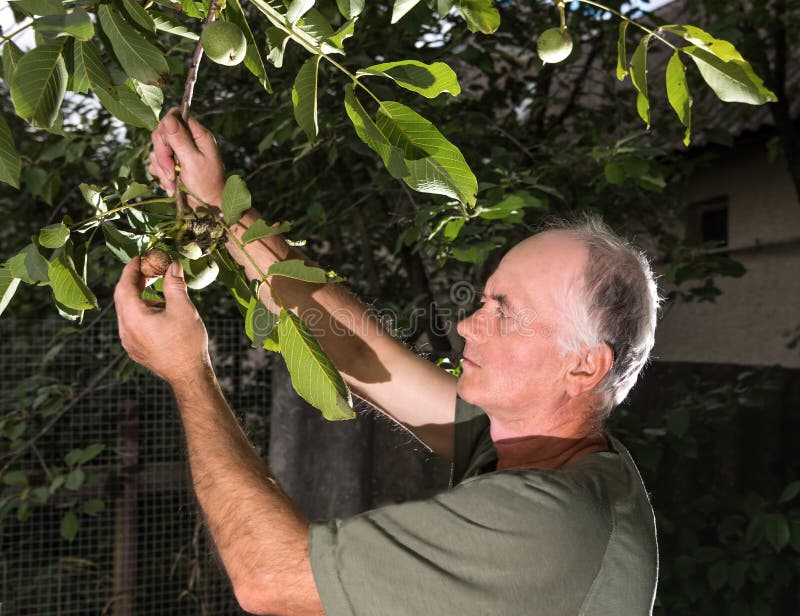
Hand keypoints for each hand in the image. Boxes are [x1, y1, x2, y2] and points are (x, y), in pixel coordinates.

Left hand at [114, 258, 211, 385]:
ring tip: (161, 292)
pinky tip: (160, 312)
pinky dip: (142, 312)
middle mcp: (125, 330)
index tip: (140, 258)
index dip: (131, 269)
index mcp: (133, 318)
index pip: (124, 286)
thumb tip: (172, 265)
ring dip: (140, 297)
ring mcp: (129, 342)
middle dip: (135, 281)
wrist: (189, 376)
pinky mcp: (135, 350)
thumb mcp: (183, 309)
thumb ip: (174, 284)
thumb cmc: (187, 343)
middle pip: (123, 298)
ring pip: (128, 312)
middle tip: (151, 269)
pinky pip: (132, 325)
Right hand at [149, 109, 225, 210]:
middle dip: (163, 155)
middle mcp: (189, 141)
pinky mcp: (173, 165)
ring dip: (162, 170)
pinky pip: (157, 164)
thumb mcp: (192, 161)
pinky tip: (172, 188)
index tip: (167, 146)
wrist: (209, 207)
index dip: (166, 129)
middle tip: (171, 172)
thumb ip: (180, 139)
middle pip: (162, 134)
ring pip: (157, 151)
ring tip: (174, 185)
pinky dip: (162, 177)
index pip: (175, 116)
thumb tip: (168, 118)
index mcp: (198, 136)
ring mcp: (180, 153)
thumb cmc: (206, 185)